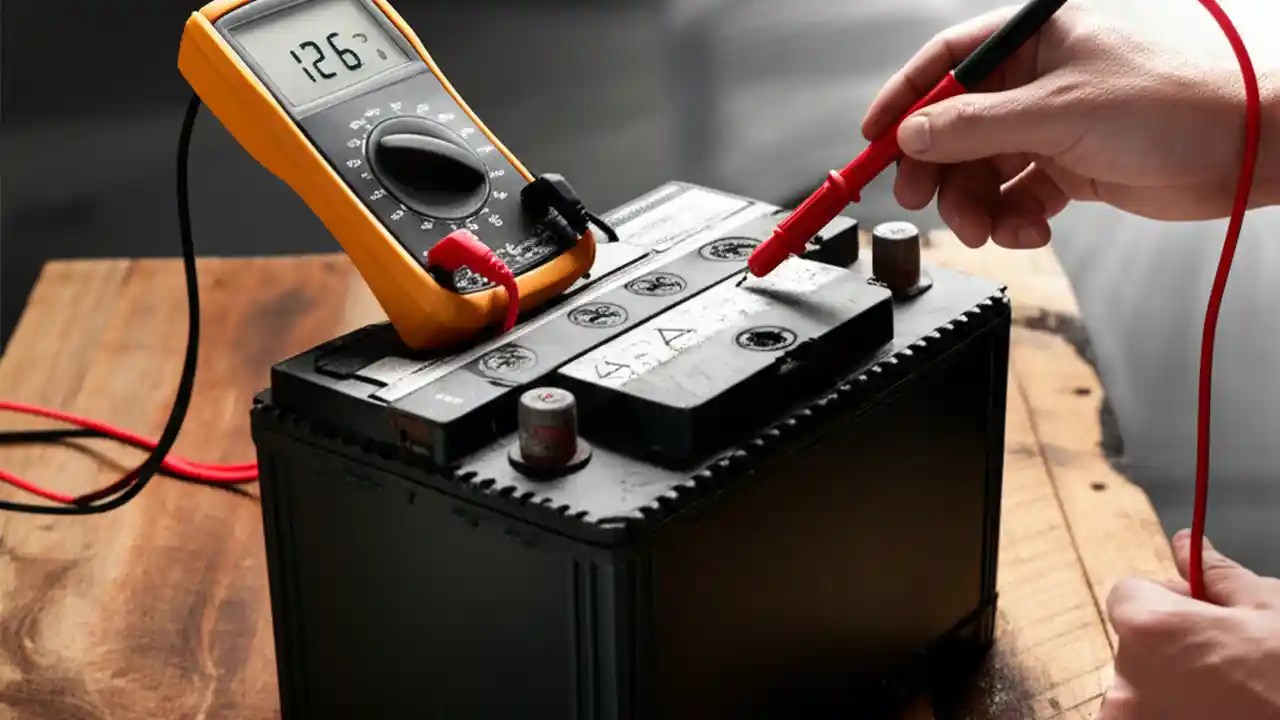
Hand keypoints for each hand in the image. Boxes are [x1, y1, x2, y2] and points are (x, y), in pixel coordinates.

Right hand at [861, 2, 1278, 248]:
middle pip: (954, 126)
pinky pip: (1014, 196)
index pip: (944, 62)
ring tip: (989, 227)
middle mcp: (1036, 80)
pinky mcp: (1067, 168)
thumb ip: (974, 126)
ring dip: (976, 205)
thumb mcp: (1057, 111)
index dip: (903, 99)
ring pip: (981, 169)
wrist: (1242, 151)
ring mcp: (1050, 126)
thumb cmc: (1173, 103)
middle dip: (938, 170)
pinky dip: (1011, 219)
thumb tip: (912, 136)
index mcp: (1032, 40)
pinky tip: (1028, 228)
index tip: (872, 139)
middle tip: (922, 200)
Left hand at [1100, 530, 1279, 718]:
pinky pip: (1144, 719)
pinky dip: (1170, 714)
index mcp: (1149, 629)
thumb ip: (1216, 575)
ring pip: (1141, 687)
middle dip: (1174, 643)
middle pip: (1135, 642)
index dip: (1170, 598)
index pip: (1129, 594)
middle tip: (1228, 658)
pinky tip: (1217, 714)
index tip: (1206, 614)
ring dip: (1174, 684)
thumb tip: (1185, 545)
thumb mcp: (1269, 607)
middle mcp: (1127, 680)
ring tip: (1231, 693)